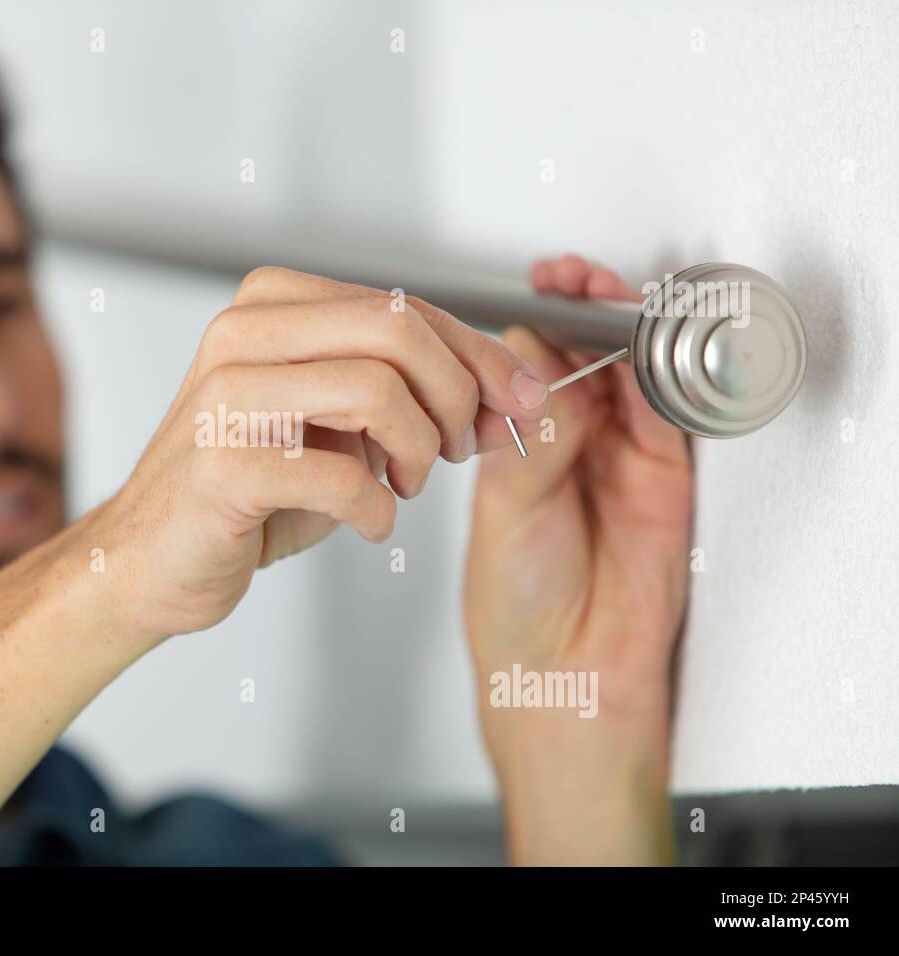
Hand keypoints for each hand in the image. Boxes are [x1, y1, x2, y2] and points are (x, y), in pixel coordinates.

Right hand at [95, 266, 556, 641]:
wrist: (151, 558)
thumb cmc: (247, 491)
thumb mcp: (342, 433)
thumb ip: (419, 405)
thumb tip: (513, 401)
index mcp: (272, 307)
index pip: (402, 306)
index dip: (477, 354)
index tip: (518, 399)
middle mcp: (242, 335)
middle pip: (396, 329)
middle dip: (456, 393)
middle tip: (456, 447)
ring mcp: (225, 396)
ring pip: (377, 391)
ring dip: (418, 451)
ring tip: (404, 485)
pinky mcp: (222, 465)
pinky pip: (342, 476)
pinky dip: (377, 511)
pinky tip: (367, 522)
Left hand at [464, 255, 693, 863]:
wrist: (566, 676)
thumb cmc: (515, 606)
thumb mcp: (503, 511)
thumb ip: (530, 444)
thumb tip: (540, 378)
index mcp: (512, 443)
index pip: (522, 362)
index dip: (527, 321)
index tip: (527, 291)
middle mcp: (565, 442)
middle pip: (580, 352)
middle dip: (577, 307)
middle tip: (571, 281)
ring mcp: (617, 455)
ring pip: (628, 370)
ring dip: (620, 327)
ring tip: (604, 300)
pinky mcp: (664, 476)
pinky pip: (668, 410)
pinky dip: (660, 373)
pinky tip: (643, 349)